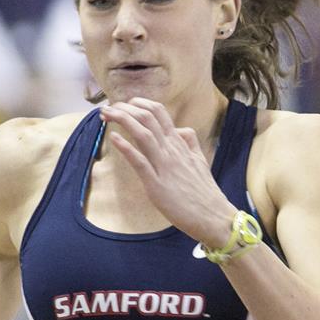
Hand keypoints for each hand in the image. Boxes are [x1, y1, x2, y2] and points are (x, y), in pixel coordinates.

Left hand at [99, 99, 236, 244]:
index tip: (126, 104)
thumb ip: (190, 143)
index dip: (140, 104)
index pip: (159, 113)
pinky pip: (140, 162)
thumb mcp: (200, 161)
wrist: (213, 216)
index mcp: (180, 144)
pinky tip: (113, 138)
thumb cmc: (204, 193)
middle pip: (147, 118)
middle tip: (108, 107)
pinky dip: (126, 148)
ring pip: (143, 134)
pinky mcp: (157, 185)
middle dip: (125, 108)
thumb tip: (181, 130)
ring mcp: (165, 166)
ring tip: (106, 115)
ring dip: (122, 120)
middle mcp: (172, 150)